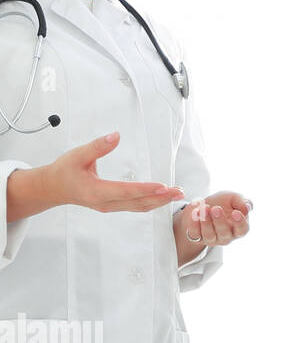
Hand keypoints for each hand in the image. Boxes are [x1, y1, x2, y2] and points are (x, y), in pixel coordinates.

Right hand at [41, 132, 184, 212]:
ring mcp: (109, 207)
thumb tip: (116, 136)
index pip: (125, 191)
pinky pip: (135, 207)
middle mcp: (105, 203)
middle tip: (179, 191)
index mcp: (96, 191)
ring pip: (138, 207)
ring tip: (176, 194)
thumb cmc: (64, 171)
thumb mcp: (77, 155)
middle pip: (137, 202)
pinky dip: (151, 203)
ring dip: (159, 201)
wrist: (53, 187)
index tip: (163, 186)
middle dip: (160, 197)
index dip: (145, 189)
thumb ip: (98, 146)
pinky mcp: (112, 206)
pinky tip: (162, 198)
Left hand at [174, 191, 252, 262]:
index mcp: (238, 228)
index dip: (240, 223)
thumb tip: (247, 208)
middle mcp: (226, 236)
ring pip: (209, 234)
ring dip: (206, 221)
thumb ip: (243, 202)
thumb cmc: (223, 202)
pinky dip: (194, 223)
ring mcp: (212, 239)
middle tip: (216, 208)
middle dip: (220, 221)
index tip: (236, 213)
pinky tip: (195, 212)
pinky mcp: (197, 238)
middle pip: (224, 233)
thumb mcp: (234, 198)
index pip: (242, 230)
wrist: (204, 204)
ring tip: (204, 208)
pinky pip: (195, 234)